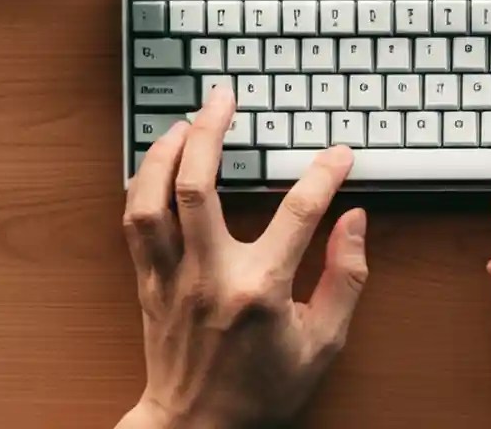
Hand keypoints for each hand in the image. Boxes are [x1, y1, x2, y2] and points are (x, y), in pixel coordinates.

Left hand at [115, 86, 368, 428]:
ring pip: (152, 198)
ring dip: (164, 152)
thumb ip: (345, 278)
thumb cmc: (263, 391)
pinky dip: (143, 185)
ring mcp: (171, 278)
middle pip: (199, 185)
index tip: (339, 154)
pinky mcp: (147, 284)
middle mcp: (209, 276)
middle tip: (224, 98)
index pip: (298, 212)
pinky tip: (158, 164)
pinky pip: (135, 223)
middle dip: (210, 131)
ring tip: (184, 122)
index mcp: (259, 290)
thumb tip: (355, 222)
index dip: (324, 174)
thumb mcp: (324, 344)